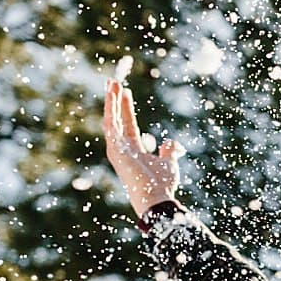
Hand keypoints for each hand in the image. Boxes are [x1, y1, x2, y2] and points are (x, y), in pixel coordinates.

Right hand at [102, 74, 181, 216]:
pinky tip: (112, 96)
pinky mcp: (115, 150)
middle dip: (115, 100)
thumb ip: (168, 151)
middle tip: (114, 81)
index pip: (128, 124)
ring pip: (111, 120)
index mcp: (133, 150)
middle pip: (117, 119)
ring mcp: (117, 149)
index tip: (125, 91)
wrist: (157, 198)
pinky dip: (111, 110)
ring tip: (112, 83)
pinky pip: (111, 126)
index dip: (126, 108)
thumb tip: (170, 142)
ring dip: (111, 101)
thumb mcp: (169, 163)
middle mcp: (122, 149)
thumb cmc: (162, 185)